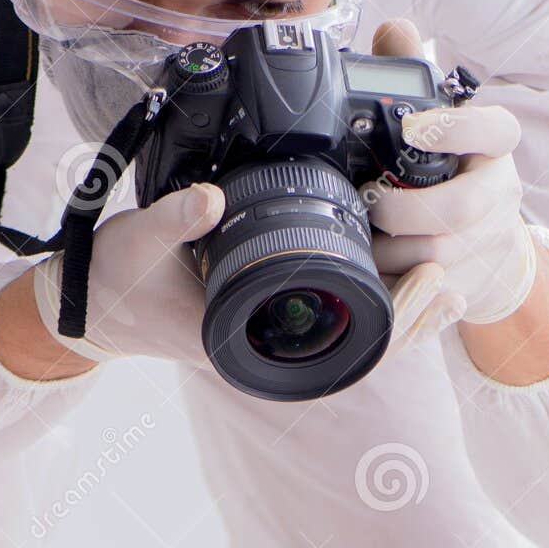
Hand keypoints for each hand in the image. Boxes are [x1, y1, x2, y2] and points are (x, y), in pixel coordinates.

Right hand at [33, 179, 456, 369]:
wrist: (92, 308)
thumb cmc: (114, 285)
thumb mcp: (138, 246)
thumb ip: (173, 220)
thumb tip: (212, 198)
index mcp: (249, 345)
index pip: (340, 349)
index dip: (396, 320)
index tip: (431, 278)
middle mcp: (269, 348)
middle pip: (365, 346)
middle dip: (417, 314)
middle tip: (457, 270)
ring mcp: (274, 335)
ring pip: (357, 335)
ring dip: (405, 309)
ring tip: (450, 270)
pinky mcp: (272, 315)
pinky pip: (335, 315)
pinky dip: (375, 299)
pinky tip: (406, 269)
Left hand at [364, 20, 538, 326]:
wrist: (493, 255)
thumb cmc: (455, 178)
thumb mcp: (444, 128)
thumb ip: (416, 76)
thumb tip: (394, 30)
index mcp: (494, 151)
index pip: (493, 129)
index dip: (455, 128)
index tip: (413, 126)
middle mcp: (498, 196)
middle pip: (458, 207)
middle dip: (404, 208)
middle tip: (370, 201)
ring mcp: (486, 245)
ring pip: (437, 254)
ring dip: (390, 250)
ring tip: (364, 239)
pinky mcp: (470, 286)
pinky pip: (427, 289)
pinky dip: (395, 283)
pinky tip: (376, 272)